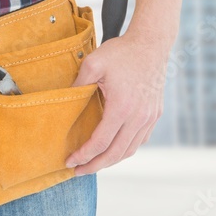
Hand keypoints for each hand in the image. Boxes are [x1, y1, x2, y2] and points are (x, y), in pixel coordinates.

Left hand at [65, 30, 171, 174]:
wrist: (151, 44)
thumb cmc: (120, 52)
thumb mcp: (92, 64)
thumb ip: (76, 85)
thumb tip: (61, 101)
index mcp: (122, 108)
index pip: (100, 142)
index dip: (83, 155)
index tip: (69, 161)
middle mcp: (139, 117)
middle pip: (116, 153)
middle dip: (95, 166)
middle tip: (77, 171)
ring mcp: (149, 117)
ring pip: (130, 149)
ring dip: (111, 160)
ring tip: (93, 163)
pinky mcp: (154, 114)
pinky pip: (140, 140)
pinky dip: (125, 149)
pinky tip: (112, 149)